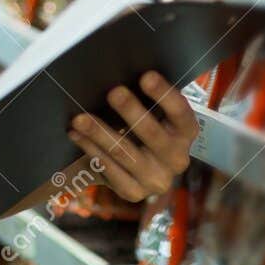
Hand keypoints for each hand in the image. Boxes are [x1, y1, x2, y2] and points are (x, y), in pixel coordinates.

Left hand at [66, 71, 198, 201]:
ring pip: (123, 152)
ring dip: (99, 132)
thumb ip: (148, 99)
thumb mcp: (158, 114)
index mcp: (186, 133)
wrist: (150, 169)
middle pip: (151, 133)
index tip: (146, 76)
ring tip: (80, 118)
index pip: (180, 112)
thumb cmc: (150, 128)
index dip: (164, 94)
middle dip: (130, 111)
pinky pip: (108, 169)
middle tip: (113, 92)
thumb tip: (120, 72)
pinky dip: (90, 149)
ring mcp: (156, 179)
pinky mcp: (134, 192)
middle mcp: (177, 159)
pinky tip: (77, 135)